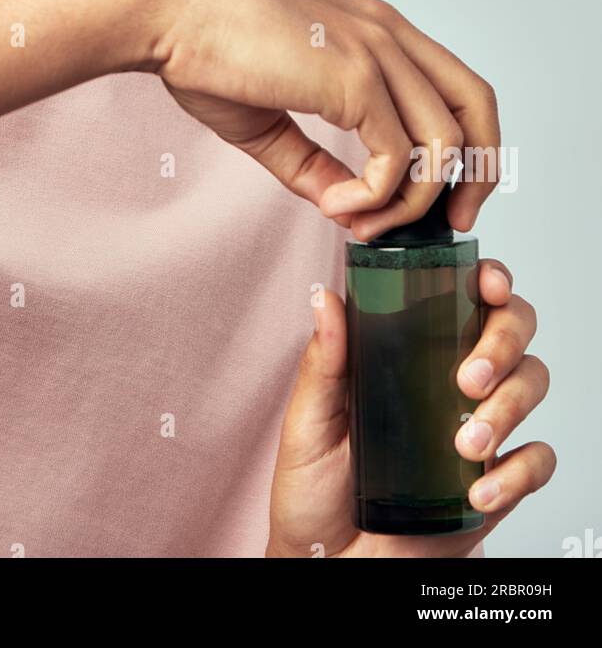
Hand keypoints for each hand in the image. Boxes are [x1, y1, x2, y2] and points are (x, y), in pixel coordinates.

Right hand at [147, 0, 499, 236]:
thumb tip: (345, 207)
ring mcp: (377, 51)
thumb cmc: (203, 49)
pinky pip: (397, 158)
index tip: (436, 201)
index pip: (454, 88)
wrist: (168, 12)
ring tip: (360, 223)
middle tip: (448, 225)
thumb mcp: (269, 118)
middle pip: (478, 105)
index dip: (463, 148)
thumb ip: (312, 162)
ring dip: (411, 202)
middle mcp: (388, 33)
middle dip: (478, 174)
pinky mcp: (355, 78)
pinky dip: (375, 198)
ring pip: (445, 142)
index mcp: (375, 30)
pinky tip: (333, 205)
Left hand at [265, 258, 554, 556]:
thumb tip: (324, 297)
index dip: (488, 280)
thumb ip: (324, 362)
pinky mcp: (495, 480)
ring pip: (533, 382)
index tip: (488, 284)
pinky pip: (536, 460)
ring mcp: (478, 428)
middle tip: (469, 376)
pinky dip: (518, 471)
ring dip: (512, 405)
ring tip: (467, 440)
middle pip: (512, 329)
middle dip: (503, 341)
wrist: (329, 566)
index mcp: (411, 351)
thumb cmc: (314, 490)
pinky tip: (478, 488)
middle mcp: (452, 380)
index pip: (464, 296)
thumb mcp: (309, 421)